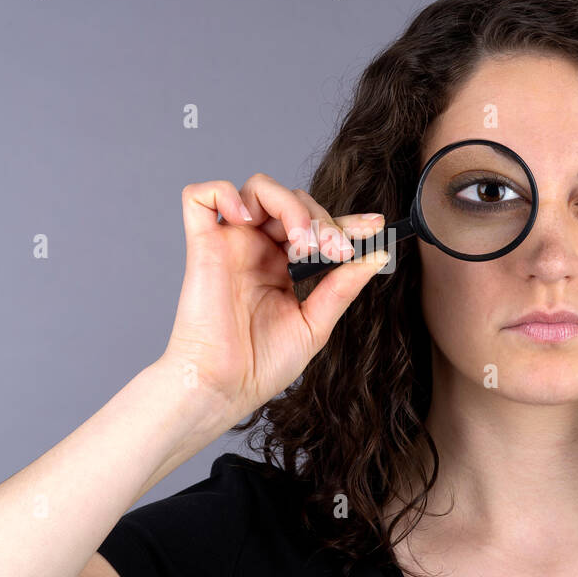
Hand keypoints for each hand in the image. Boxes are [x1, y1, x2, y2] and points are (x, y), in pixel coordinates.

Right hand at [159, 172, 387, 425]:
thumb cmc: (262, 364)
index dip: (346, 221)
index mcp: (283, 265)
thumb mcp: (315, 323)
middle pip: (293, 200)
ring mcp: (231, 243)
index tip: (375, 226)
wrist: (225, 388)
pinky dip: (225, 194)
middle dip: (323, 220)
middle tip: (335, 252)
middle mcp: (258, 248)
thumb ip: (342, 287)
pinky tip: (248, 220)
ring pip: (258, 188)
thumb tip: (376, 255)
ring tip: (302, 242)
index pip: (317, 227)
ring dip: (290, 206)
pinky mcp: (203, 244)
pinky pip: (201, 196)